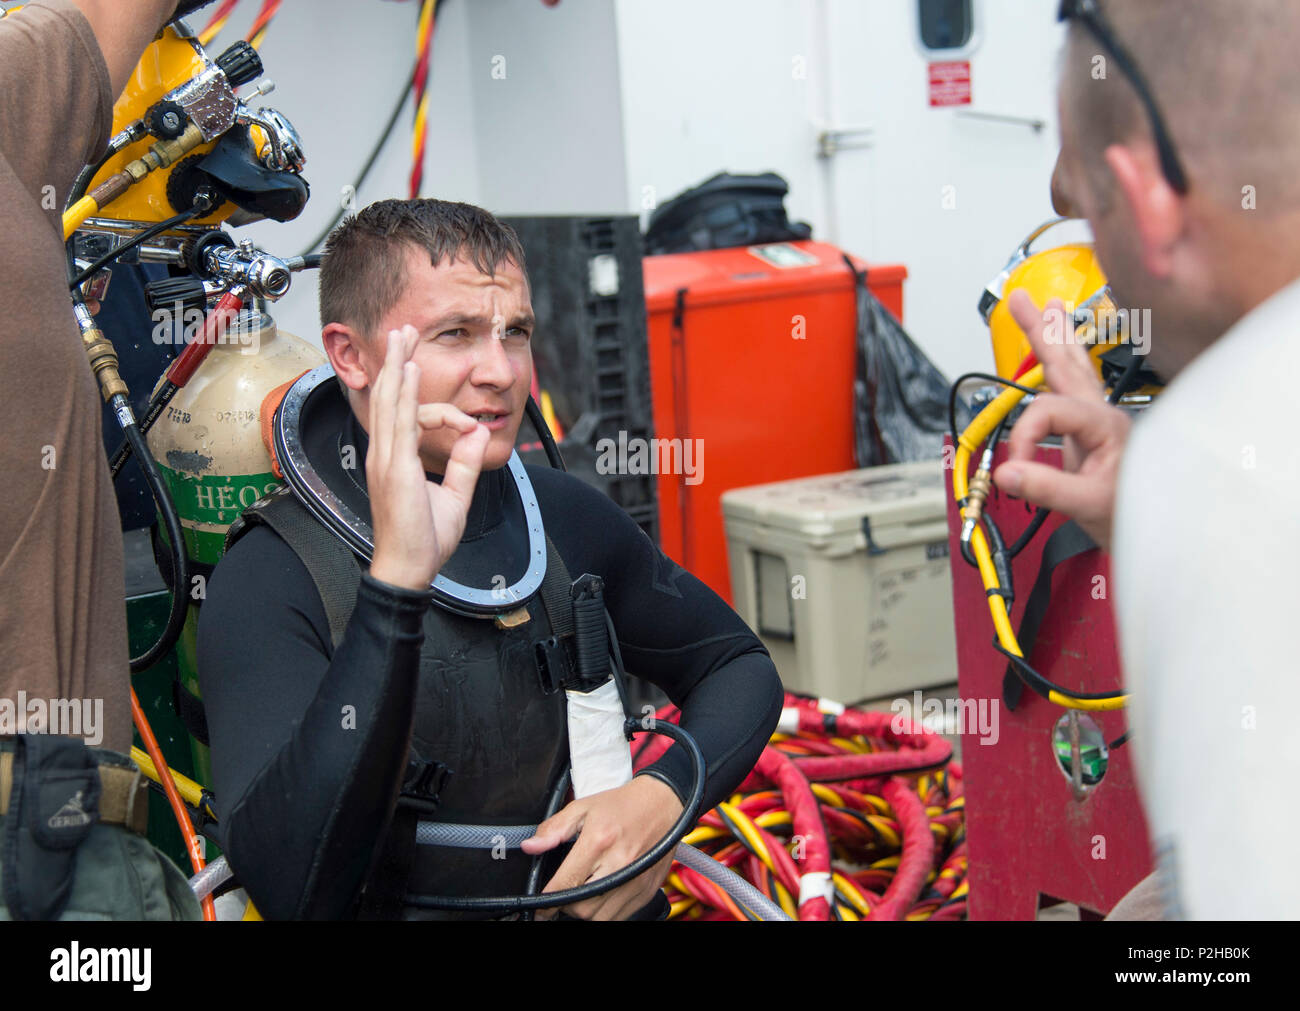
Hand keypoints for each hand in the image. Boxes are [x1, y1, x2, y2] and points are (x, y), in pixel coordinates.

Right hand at [366, 325, 490, 589]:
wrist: (408, 570)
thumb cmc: (424, 540)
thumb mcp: (455, 496)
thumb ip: (465, 464)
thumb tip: (479, 434)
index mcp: (395, 460)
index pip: (411, 418)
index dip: (444, 412)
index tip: (471, 426)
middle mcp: (385, 455)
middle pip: (389, 397)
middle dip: (397, 362)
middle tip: (401, 331)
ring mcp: (386, 460)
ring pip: (390, 402)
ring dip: (397, 366)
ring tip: (402, 337)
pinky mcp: (394, 468)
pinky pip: (399, 423)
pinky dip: (404, 394)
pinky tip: (410, 370)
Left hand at [521, 774, 683, 919]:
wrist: (663, 803)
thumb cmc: (622, 806)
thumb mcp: (582, 808)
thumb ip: (554, 828)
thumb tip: (531, 847)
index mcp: (599, 842)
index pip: (565, 884)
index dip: (546, 901)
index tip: (541, 907)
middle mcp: (619, 864)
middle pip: (582, 908)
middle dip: (567, 904)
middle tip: (567, 891)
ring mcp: (636, 881)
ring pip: (600, 918)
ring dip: (587, 910)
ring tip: (585, 892)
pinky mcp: (647, 891)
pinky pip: (621, 916)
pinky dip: (607, 911)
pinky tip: (604, 893)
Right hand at [992, 289, 1131, 551]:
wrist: (1160, 532)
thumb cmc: (1133, 517)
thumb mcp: (1088, 505)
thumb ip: (1046, 486)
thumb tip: (1005, 470)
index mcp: (1105, 425)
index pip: (1047, 411)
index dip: (1025, 438)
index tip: (1016, 470)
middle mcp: (1104, 415)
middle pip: (1067, 362)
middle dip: (1042, 330)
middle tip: (1021, 300)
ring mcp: (1098, 421)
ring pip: (1074, 369)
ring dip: (1056, 338)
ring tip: (1044, 308)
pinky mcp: (1092, 433)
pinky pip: (1074, 387)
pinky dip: (1063, 363)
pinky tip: (1058, 351)